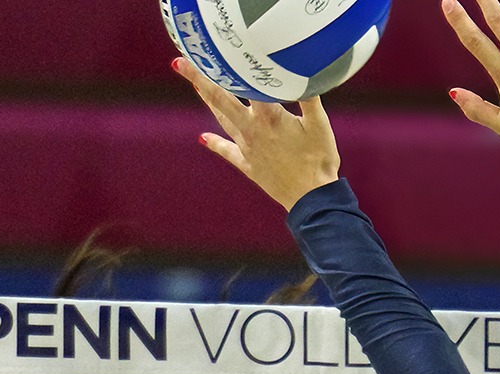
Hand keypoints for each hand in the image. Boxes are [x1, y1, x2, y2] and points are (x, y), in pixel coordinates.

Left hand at [173, 57, 339, 212]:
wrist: (311, 198)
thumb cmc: (319, 159)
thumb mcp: (319, 124)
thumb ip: (309, 97)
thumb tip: (304, 72)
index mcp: (269, 116)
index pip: (245, 83)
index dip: (231, 64)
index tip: (216, 49)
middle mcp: (252, 129)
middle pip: (221, 99)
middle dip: (200, 79)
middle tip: (179, 63)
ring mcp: (247, 147)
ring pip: (222, 120)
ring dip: (207, 101)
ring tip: (194, 84)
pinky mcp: (248, 165)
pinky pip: (227, 151)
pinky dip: (215, 143)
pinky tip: (202, 138)